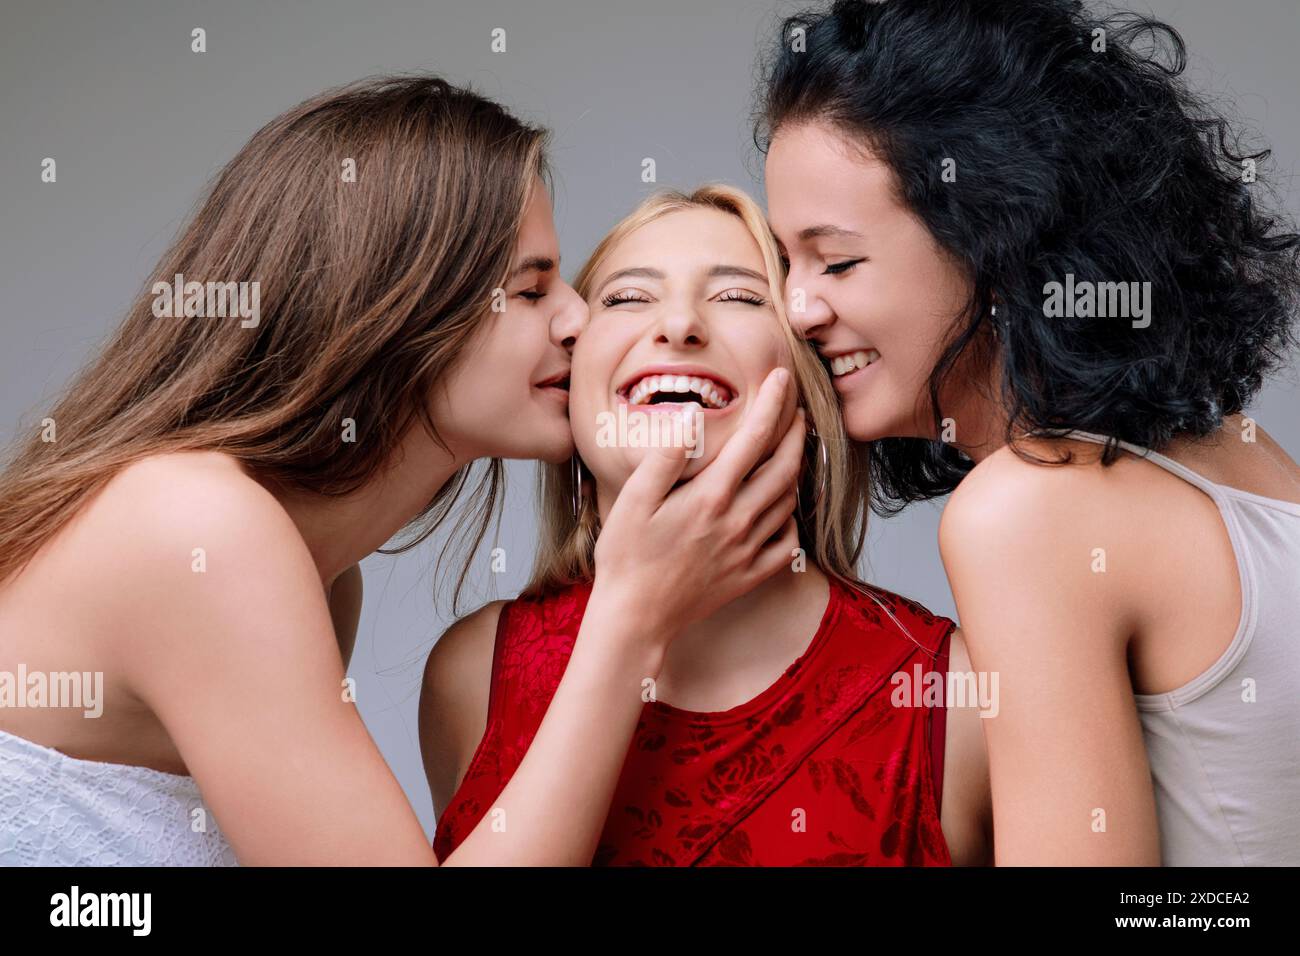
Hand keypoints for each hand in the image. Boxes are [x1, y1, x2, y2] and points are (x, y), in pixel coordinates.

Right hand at [592, 367, 804, 644]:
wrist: (635, 619)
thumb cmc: (626, 557)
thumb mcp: (632, 501)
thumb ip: (665, 457)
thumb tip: (691, 417)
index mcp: (711, 497)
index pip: (754, 438)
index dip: (772, 402)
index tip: (781, 376)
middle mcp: (738, 522)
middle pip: (785, 467)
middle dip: (796, 433)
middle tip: (797, 411)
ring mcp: (748, 551)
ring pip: (789, 501)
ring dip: (796, 471)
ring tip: (792, 452)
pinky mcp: (749, 576)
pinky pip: (787, 543)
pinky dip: (791, 520)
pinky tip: (781, 510)